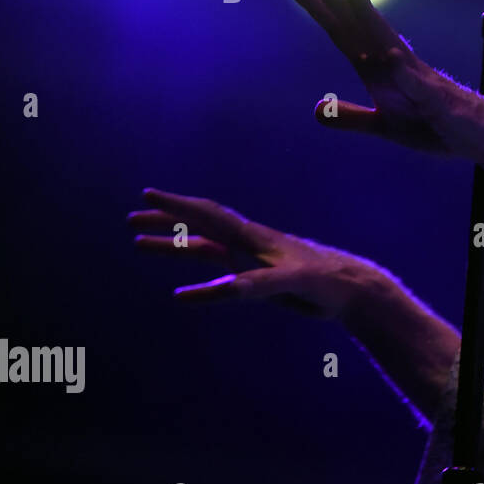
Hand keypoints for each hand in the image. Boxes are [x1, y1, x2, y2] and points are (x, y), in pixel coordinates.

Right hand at [128, 187, 399, 319]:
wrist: (353, 290)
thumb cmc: (325, 283)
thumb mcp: (288, 283)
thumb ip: (253, 286)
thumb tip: (216, 289)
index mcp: (254, 238)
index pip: (208, 216)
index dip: (178, 206)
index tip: (148, 194)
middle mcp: (250, 243)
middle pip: (199, 226)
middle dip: (166, 221)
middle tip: (131, 219)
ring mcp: (255, 258)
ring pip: (206, 247)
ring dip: (174, 245)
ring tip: (139, 245)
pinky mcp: (262, 276)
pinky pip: (221, 270)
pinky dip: (198, 275)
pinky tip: (187, 289)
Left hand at [285, 0, 483, 165]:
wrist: (480, 135)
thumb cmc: (435, 126)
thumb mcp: (384, 126)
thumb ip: (351, 117)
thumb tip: (315, 110)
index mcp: (380, 70)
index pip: (344, 33)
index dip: (321, 8)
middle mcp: (396, 64)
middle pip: (359, 26)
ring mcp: (417, 80)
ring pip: (388, 41)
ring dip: (369, 16)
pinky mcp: (436, 101)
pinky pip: (418, 86)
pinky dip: (404, 72)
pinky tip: (391, 56)